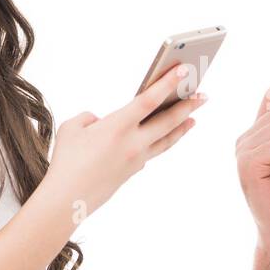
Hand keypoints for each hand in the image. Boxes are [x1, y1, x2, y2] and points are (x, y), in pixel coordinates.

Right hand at [43, 62, 205, 218]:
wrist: (68, 199)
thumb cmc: (66, 161)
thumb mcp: (72, 128)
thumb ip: (90, 118)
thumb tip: (103, 122)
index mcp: (117, 126)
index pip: (149, 99)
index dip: (168, 83)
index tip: (184, 70)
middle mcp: (133, 142)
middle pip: (168, 121)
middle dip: (188, 106)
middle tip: (203, 95)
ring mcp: (137, 159)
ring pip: (167, 139)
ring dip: (183, 126)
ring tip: (193, 117)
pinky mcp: (134, 170)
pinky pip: (154, 151)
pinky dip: (163, 140)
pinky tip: (165, 136)